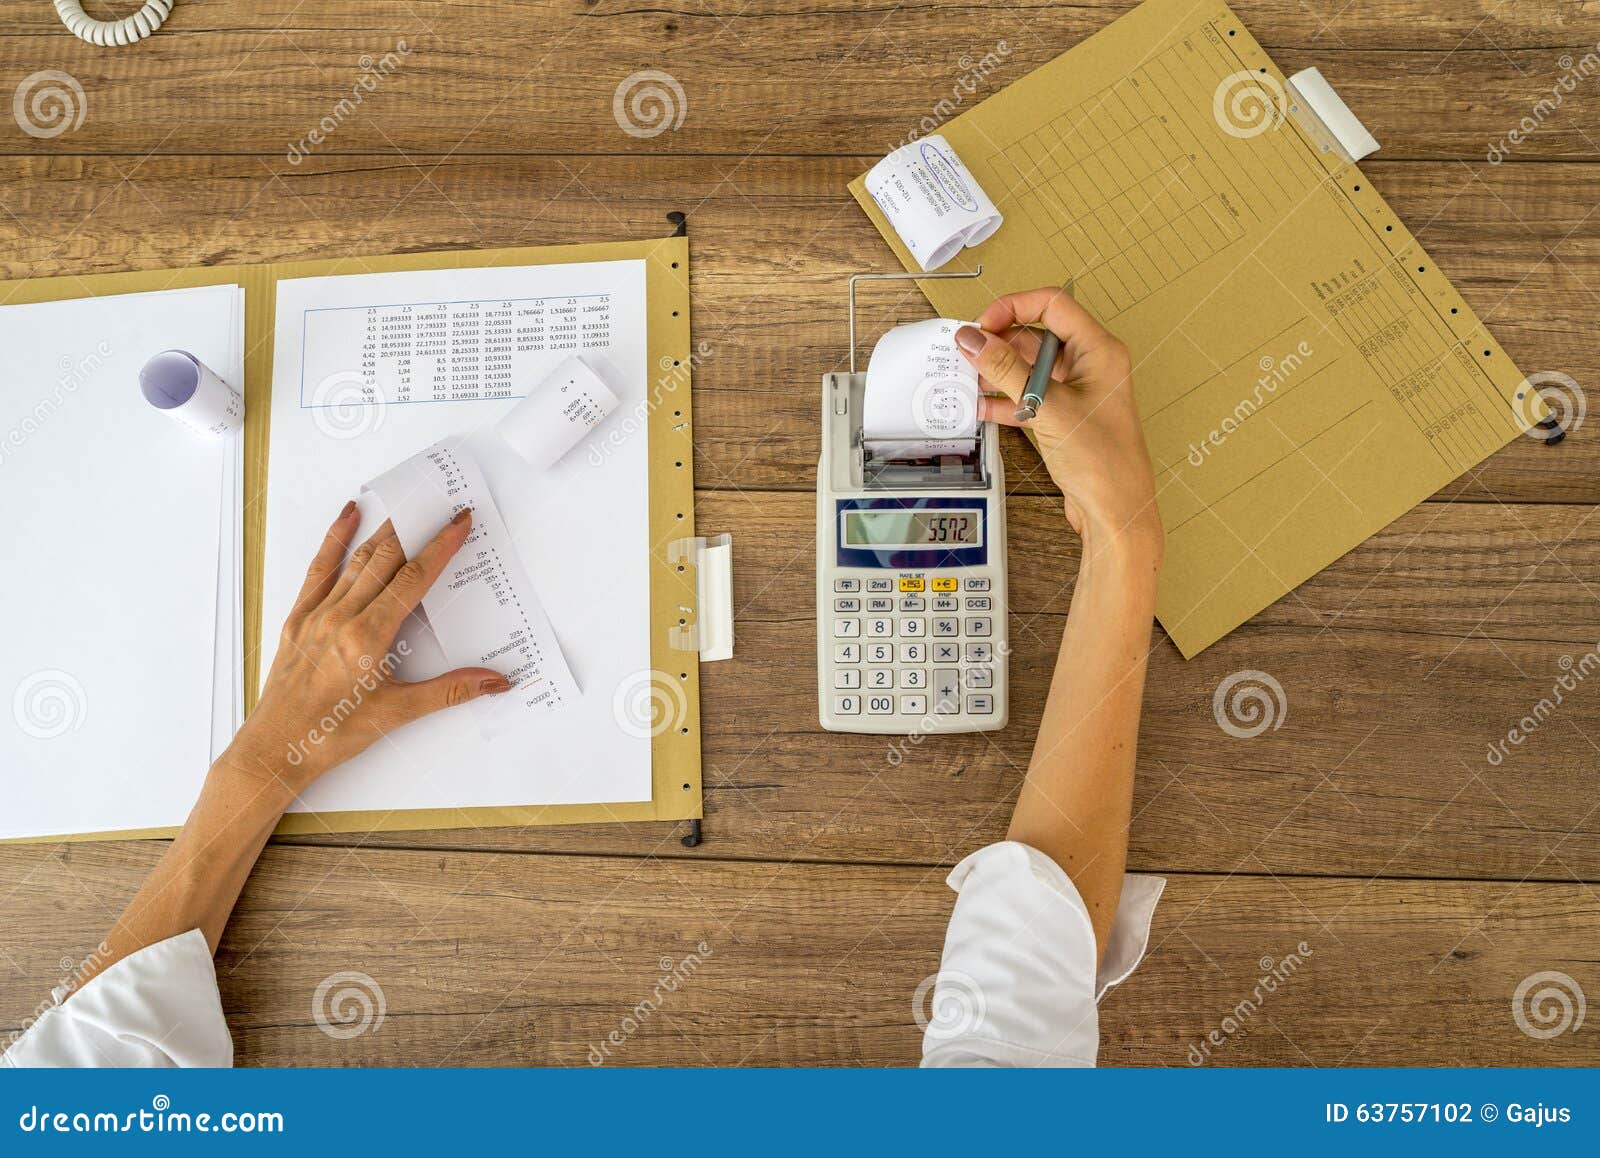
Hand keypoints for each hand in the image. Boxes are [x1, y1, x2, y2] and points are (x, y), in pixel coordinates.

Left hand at [218, 501, 511, 796]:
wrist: (277, 749)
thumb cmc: (330, 734)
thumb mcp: (397, 713)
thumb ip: (449, 691)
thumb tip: (493, 681)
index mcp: (368, 637)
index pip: (414, 579)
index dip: (441, 546)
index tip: (459, 522)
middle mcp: (341, 617)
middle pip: (387, 558)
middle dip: (418, 529)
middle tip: (442, 507)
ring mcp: (317, 614)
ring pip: (358, 559)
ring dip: (386, 530)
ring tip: (408, 506)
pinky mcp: (299, 617)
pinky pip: (320, 568)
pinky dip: (335, 538)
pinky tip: (347, 516)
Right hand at [956, 287, 1161, 558]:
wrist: (1115, 512)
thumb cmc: (1102, 462)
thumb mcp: (1048, 407)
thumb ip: (1006, 370)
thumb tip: (974, 339)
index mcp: (1099, 351)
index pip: (1053, 305)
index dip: (1014, 306)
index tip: (983, 325)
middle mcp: (1090, 366)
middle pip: (1036, 335)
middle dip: (1000, 342)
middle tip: (968, 354)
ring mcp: (1076, 392)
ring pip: (1028, 368)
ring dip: (998, 373)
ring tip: (968, 380)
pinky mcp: (1064, 417)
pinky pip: (1028, 396)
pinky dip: (1004, 400)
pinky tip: (981, 408)